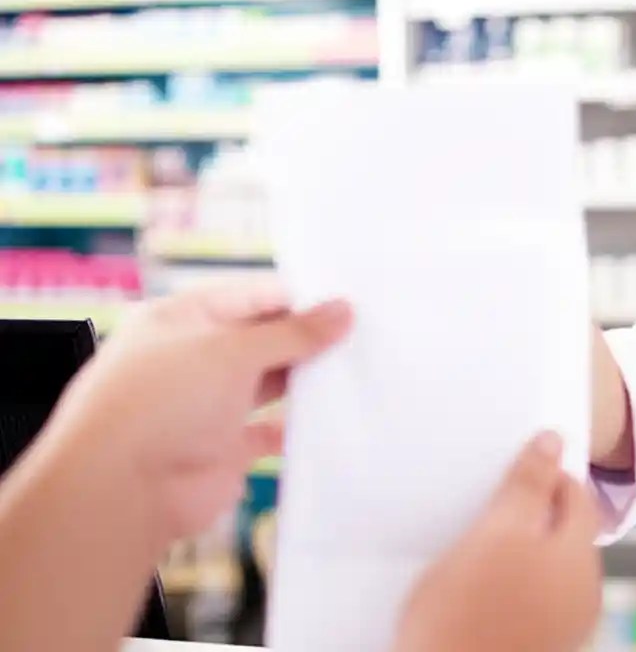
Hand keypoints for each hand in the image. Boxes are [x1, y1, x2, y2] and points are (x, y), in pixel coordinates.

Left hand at [48, 280, 351, 547]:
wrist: (122, 490)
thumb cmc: (159, 403)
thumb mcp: (232, 351)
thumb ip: (293, 332)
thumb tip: (341, 311)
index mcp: (182, 319)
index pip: (250, 296)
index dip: (298, 297)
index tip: (347, 302)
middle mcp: (192, 359)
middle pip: (262, 340)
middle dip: (306, 340)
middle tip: (362, 335)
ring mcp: (207, 405)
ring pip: (268, 384)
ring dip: (304, 381)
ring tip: (355, 371)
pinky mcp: (223, 448)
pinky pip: (269, 431)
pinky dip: (296, 426)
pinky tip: (330, 419)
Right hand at [396, 432, 601, 651]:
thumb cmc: (465, 614)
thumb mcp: (494, 534)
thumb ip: (528, 486)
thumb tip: (554, 441)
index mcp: (582, 557)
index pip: (579, 496)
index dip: (550, 474)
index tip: (515, 468)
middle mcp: (585, 592)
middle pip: (568, 533)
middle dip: (535, 514)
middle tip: (490, 506)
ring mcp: (565, 625)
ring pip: (550, 568)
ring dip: (523, 550)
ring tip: (478, 551)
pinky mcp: (542, 647)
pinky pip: (535, 599)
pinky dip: (515, 584)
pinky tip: (481, 589)